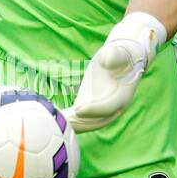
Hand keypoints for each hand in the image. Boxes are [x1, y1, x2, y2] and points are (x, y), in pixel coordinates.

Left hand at [65, 12, 166, 133]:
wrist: (123, 60)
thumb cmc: (121, 54)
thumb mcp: (119, 52)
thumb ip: (115, 56)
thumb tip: (107, 60)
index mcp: (123, 96)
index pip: (109, 107)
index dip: (94, 109)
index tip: (77, 109)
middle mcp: (115, 108)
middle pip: (96, 121)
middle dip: (78, 123)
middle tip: (60, 121)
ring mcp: (103, 111)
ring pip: (87, 123)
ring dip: (71, 125)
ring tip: (53, 124)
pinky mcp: (92, 108)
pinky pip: (81, 118)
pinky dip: (68, 120)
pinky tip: (53, 119)